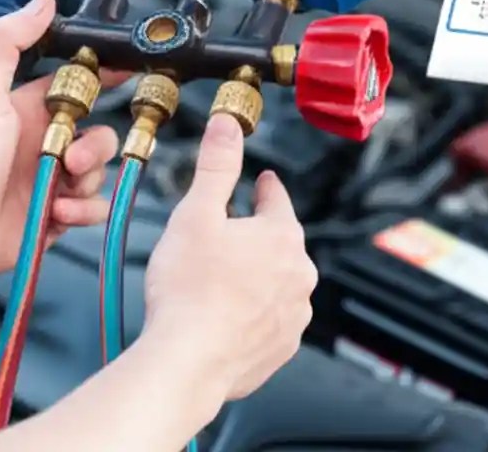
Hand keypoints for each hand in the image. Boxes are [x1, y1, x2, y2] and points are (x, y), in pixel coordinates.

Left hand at [0, 0, 125, 281]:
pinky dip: (83, 211)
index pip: (81, 84)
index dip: (108, 76)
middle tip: (71, 158)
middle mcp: (47, 144)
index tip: (130, 70)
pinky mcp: (58, 214)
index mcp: (33, 110)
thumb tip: (43, 1)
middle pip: (102, 135)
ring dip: (88, 180)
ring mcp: (54, 180)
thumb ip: (9, 42)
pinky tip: (56, 212)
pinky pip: (94, 208)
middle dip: (96, 147)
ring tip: (59, 189)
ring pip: (102, 173)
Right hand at [143, 114, 316, 406]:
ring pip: (275, 284)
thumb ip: (216, 166)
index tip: (262, 183)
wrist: (187, 361)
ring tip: (216, 284)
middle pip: (277, 243)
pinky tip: (222, 317)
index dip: (265, 188)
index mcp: (283, 236)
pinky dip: (250, 316)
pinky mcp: (282, 348)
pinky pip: (267, 321)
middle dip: (253, 238)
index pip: (277, 199)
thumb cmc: (188, 291)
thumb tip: (228, 126)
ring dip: (253, 279)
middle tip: (219, 241)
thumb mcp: (196, 214)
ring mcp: (294, 314)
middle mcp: (299, 274)